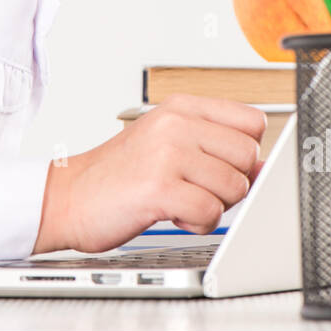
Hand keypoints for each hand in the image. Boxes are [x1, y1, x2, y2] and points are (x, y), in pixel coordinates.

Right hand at [32, 94, 267, 254]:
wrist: (68, 197)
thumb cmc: (118, 175)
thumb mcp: (166, 145)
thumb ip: (213, 148)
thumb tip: (262, 166)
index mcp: (180, 108)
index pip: (252, 122)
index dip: (245, 152)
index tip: (222, 166)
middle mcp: (175, 124)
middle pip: (248, 156)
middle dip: (231, 182)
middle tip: (196, 188)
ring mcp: (167, 153)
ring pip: (235, 186)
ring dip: (213, 205)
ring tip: (180, 200)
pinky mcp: (160, 187)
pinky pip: (211, 211)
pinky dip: (197, 222)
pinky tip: (172, 213)